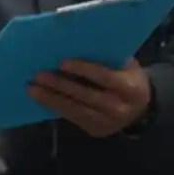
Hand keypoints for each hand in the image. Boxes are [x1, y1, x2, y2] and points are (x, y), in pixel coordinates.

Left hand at [28, 58, 152, 137]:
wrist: (141, 109)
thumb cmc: (129, 78)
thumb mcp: (126, 65)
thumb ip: (107, 58)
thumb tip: (76, 43)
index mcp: (130, 88)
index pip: (105, 77)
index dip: (83, 70)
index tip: (62, 62)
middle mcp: (119, 108)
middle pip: (86, 96)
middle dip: (60, 85)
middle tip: (39, 75)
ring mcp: (107, 123)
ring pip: (75, 110)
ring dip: (51, 99)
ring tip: (32, 88)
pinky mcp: (96, 130)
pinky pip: (72, 118)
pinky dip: (55, 107)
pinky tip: (41, 98)